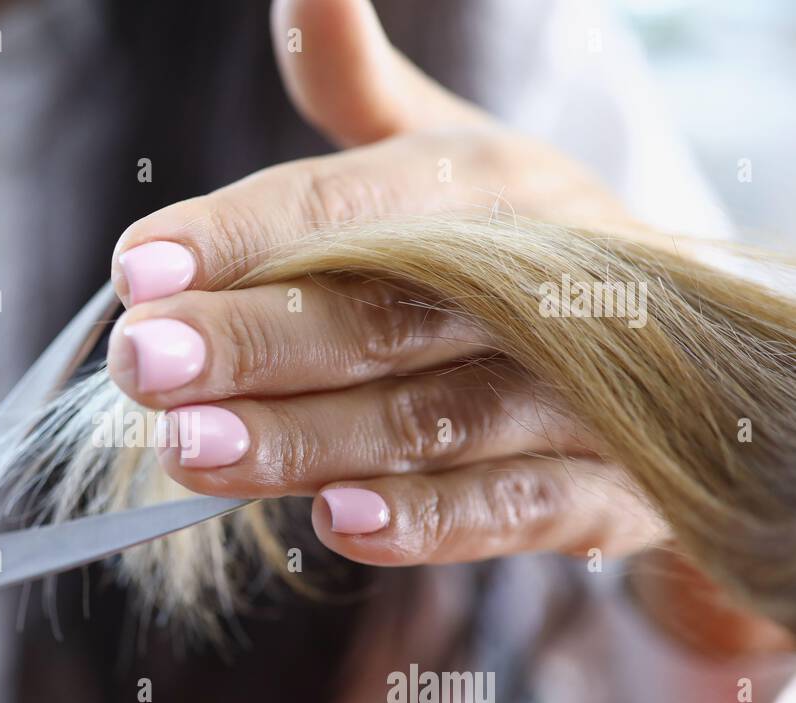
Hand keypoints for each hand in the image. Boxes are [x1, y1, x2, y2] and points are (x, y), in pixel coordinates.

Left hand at [105, 0, 662, 569]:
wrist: (662, 341)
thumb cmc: (503, 244)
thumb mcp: (441, 154)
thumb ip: (355, 88)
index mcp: (486, 183)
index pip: (344, 204)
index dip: (236, 236)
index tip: (133, 272)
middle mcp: (537, 276)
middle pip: (379, 310)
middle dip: (253, 339)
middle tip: (142, 366)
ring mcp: (580, 387)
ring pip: (432, 415)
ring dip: (309, 437)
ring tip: (194, 449)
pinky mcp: (607, 487)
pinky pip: (519, 505)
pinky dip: (431, 519)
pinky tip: (338, 521)